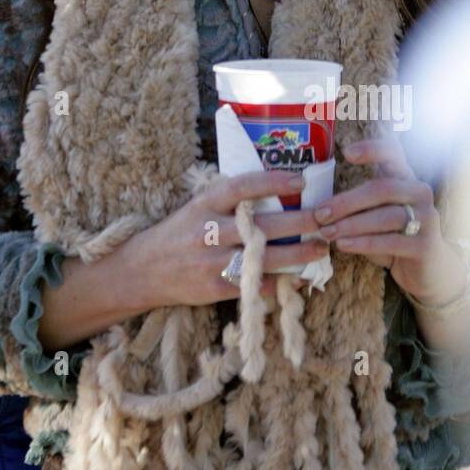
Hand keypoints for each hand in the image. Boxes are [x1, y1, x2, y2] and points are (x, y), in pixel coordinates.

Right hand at [125, 169, 330, 308]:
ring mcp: (212, 261)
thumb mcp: (197, 207)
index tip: (300, 181)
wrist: (144, 270)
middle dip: (298, 222)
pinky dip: (279, 282)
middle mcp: (208, 230)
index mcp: (204, 204)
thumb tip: (275, 190)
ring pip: (264, 257)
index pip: (241, 187)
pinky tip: (299, 278)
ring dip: (297, 254)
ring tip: (320, 248)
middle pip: (261, 224)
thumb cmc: (179, 232)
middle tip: (324, 218)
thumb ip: (228, 201)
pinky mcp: (215, 288)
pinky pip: (255, 284)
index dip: (271, 182)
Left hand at [313, 137, 466, 304]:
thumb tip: (318, 205)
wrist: (428, 271)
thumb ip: (357, 204)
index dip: (372, 149)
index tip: (346, 153)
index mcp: (406, 178)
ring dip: (351, 224)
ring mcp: (427, 218)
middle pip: (382, 188)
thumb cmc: (393, 237)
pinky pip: (390, 241)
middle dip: (346, 201)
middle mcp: (420, 193)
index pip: (393, 153)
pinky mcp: (426, 245)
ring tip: (327, 232)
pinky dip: (363, 243)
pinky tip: (343, 245)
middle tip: (320, 214)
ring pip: (385, 216)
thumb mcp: (376, 215)